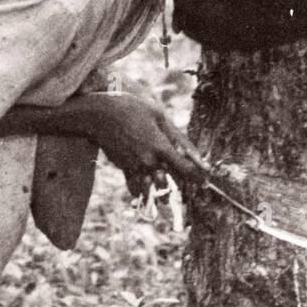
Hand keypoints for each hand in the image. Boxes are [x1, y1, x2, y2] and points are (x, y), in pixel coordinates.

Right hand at [85, 94, 205, 197]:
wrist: (101, 114)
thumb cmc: (133, 109)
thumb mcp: (160, 116)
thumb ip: (178, 137)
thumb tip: (195, 154)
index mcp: (161, 147)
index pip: (185, 170)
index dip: (198, 177)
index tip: (205, 182)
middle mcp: (148, 161)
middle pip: (167, 185)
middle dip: (176, 187)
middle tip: (184, 186)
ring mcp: (134, 167)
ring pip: (150, 191)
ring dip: (159, 194)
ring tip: (165, 197)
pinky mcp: (123, 168)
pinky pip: (134, 188)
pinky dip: (142, 191)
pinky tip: (147, 190)